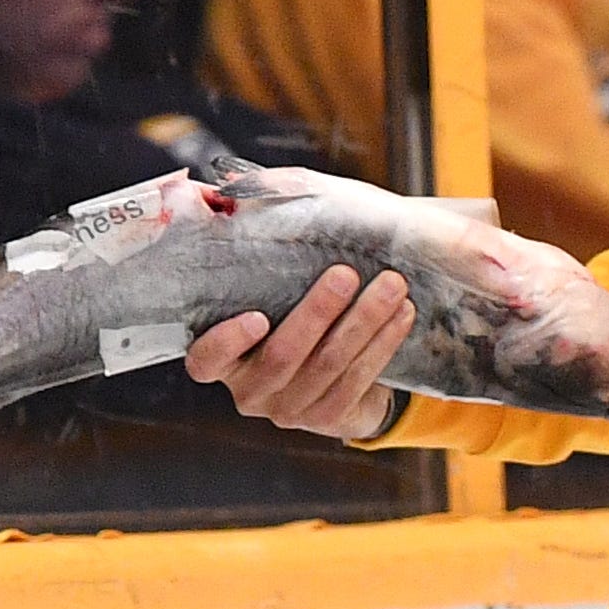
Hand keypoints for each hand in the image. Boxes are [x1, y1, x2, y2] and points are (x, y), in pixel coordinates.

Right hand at [182, 264, 415, 440]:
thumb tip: (234, 190)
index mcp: (226, 359)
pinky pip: (357, 379)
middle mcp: (251, 389)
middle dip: (317, 312)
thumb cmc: (297, 310)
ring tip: (392, 285)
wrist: (339, 368)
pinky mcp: (328, 418)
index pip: (206, 361)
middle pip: (281, 356)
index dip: (227, 343)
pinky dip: (383, 343)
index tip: (257, 316)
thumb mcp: (275, 285)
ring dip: (364, 321)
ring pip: (328, 365)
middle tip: (345, 274)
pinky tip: (402, 315)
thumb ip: (258, 248)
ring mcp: (289, 408)